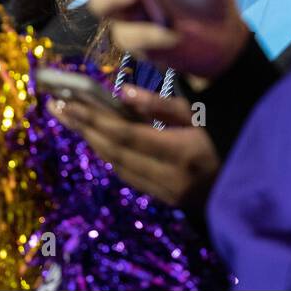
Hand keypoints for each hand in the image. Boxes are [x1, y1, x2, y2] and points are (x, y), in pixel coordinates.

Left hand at [52, 86, 218, 209]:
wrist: (234, 188)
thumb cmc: (220, 141)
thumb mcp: (198, 116)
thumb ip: (161, 105)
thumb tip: (123, 94)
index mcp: (181, 151)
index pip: (127, 134)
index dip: (95, 118)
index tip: (70, 101)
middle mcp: (167, 175)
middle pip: (113, 149)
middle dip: (82, 125)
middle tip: (56, 104)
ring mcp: (160, 190)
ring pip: (114, 163)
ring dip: (88, 138)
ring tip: (67, 116)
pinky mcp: (156, 196)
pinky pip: (122, 172)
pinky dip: (104, 151)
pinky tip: (91, 135)